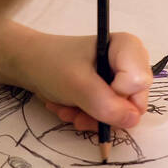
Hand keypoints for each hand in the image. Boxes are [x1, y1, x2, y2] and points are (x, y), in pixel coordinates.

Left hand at [20, 32, 152, 132]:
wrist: (27, 65)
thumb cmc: (50, 64)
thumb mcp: (76, 84)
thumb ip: (105, 103)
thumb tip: (132, 120)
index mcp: (127, 47)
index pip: (139, 81)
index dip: (117, 94)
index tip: (92, 90)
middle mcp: (129, 63)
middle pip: (134, 101)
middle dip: (103, 112)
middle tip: (79, 113)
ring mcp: (120, 79)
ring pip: (121, 114)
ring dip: (92, 118)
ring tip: (69, 111)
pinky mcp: (110, 92)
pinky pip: (110, 116)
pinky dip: (89, 117)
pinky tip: (71, 110)